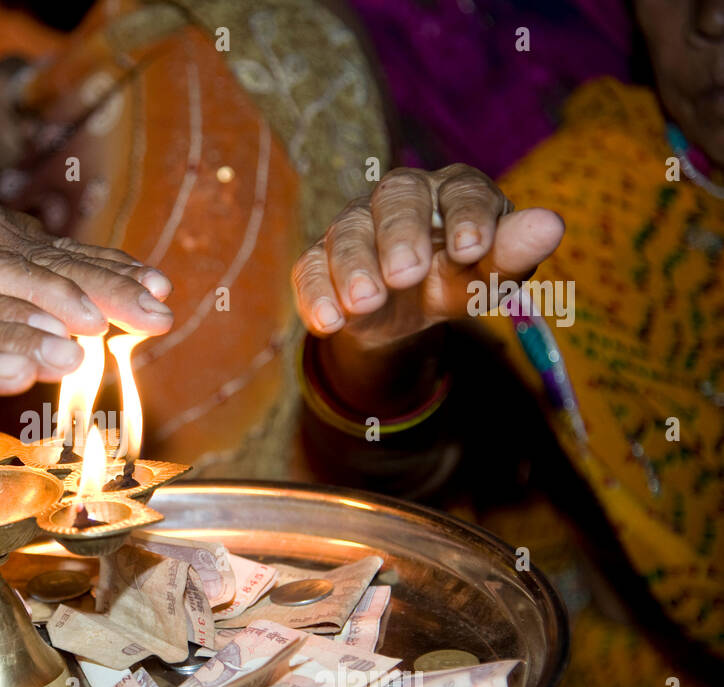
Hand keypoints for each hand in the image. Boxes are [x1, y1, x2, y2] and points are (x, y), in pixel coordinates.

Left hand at [0, 73, 175, 336]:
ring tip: (164, 300)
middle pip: (45, 258)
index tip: (82, 317)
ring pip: (60, 252)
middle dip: (103, 288)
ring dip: (113, 278)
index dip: (38, 293)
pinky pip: (54, 250)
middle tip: (156, 315)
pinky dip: (99, 265)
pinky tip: (136, 283)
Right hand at [292, 164, 563, 345]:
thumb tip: (551, 224)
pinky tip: (328, 323)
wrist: (405, 307)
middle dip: (400, 234)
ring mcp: (355, 224)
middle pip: (396, 197)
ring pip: (348, 231)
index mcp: (454, 189)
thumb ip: (513, 252)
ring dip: (354, 267)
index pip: (463, 190)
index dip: (467, 216)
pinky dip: (316, 294)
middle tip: (407, 275)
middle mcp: (401, 196)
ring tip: (366, 303)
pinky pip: (309, 268)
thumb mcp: (487, 274)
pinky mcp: (319, 258)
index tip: (471, 251)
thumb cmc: (457, 277)